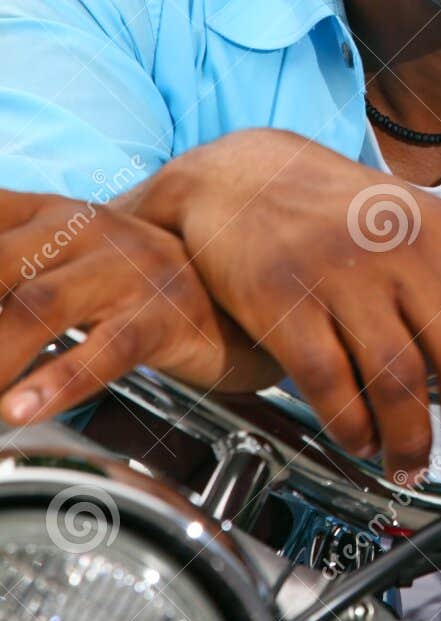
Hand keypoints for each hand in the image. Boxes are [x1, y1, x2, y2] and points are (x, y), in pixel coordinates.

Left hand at [0, 189, 271, 425]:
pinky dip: (58, 382)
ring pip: (37, 308)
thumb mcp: (61, 263)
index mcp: (46, 211)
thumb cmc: (134, 286)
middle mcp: (81, 229)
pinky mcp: (162, 314)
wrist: (238, 292)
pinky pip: (105, 349)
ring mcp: (123, 269)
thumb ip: (12, 275)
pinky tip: (21, 409)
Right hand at [118, 128, 440, 490]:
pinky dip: (354, 428)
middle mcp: (405, 247)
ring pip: (401, 382)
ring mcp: (343, 270)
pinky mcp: (283, 297)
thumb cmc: (342, 220)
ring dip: (412, 443)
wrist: (242, 177)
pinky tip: (360, 438)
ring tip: (410, 467)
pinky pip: (332, 385)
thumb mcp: (417, 236)